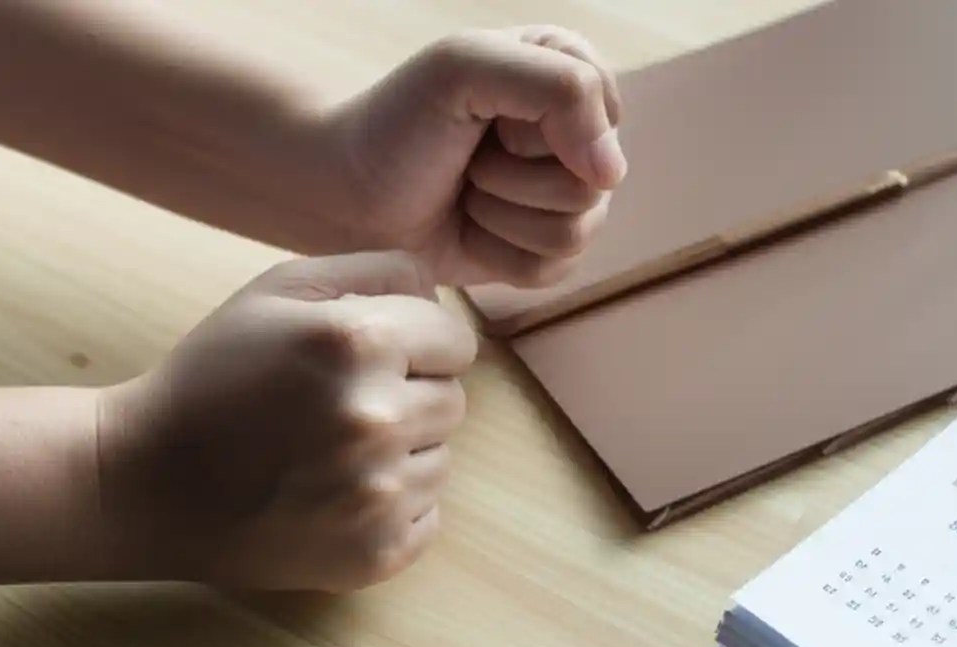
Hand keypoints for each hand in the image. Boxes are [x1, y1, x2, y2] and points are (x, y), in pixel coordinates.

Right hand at [96, 252, 475, 592]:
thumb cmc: (213, 374)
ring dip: (402, 452)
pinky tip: (335, 495)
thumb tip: (439, 292)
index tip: (376, 357)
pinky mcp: (375, 553)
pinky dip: (393, 507)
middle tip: (340, 406)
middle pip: (452, 400)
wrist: (141, 482)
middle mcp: (380, 418)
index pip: (456, 340)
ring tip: (331, 451)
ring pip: (442, 459)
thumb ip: (375, 271)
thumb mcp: (278, 289)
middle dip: (408, 395)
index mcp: (361, 342)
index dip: (418, 343)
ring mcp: (380, 494)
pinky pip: (428, 516)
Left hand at [321, 25, 625, 287]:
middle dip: (515, 179)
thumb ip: (559, 90)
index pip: (602, 108)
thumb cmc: (397, 121)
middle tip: (468, 161)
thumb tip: (611, 175)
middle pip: (593, 182)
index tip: (489, 115)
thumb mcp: (467, 66)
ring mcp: (565, 194)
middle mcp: (577, 132)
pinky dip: (500, 255)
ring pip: (577, 231)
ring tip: (465, 192)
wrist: (345, 193)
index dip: (542, 125)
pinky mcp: (547, 249)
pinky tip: (469, 229)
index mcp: (567, 69)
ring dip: (503, 217)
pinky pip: (556, 269)